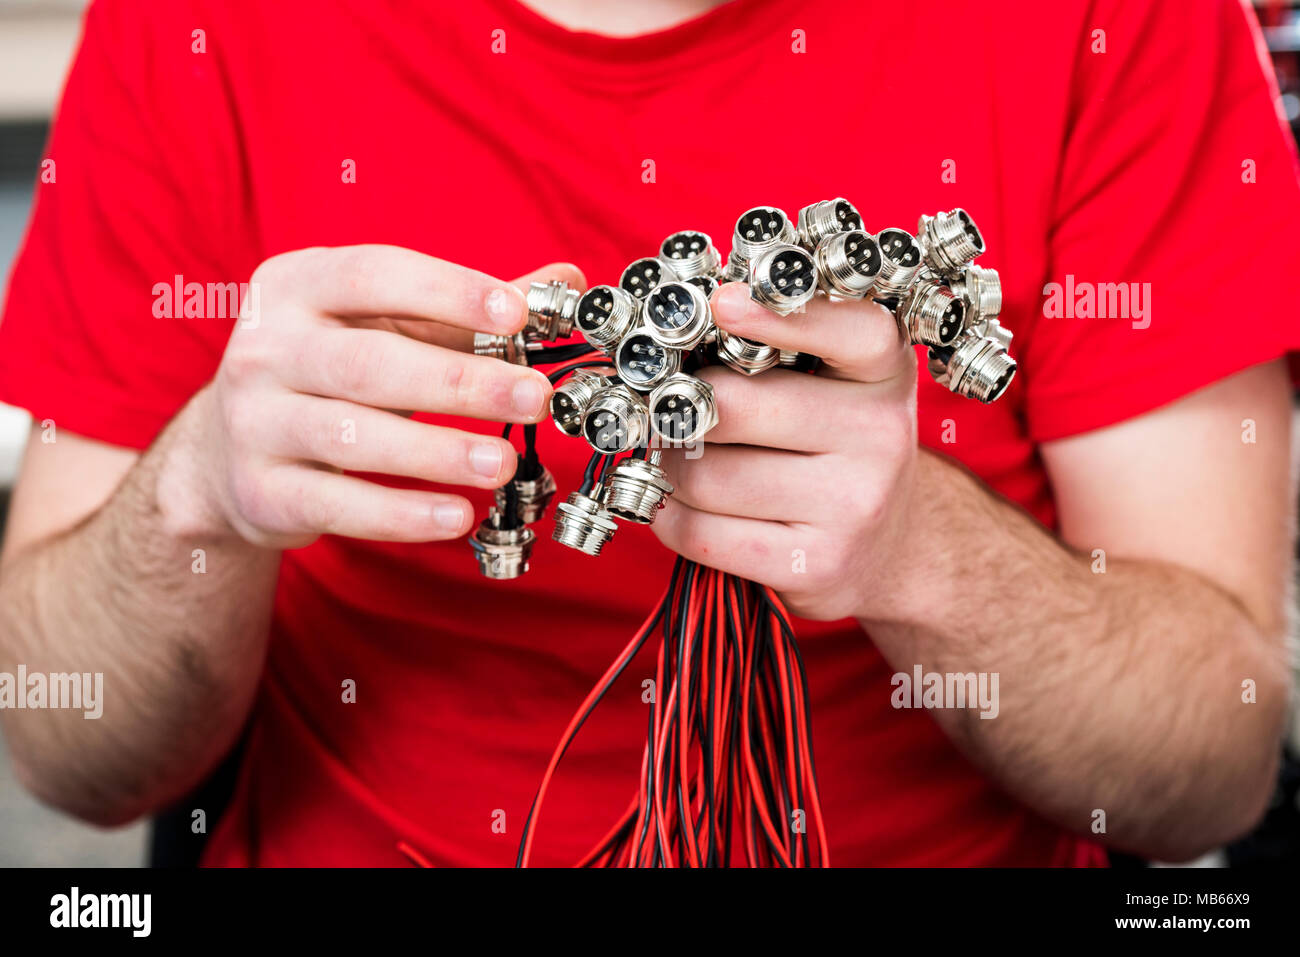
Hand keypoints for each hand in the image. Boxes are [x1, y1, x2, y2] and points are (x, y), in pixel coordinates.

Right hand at [170, 245, 582, 548]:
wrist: (226, 452)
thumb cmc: (331, 374)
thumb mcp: (387, 328)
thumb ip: (467, 309)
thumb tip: (566, 280)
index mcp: (296, 285)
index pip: (375, 276)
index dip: (449, 292)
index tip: (517, 314)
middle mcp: (264, 348)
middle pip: (370, 363)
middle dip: (460, 381)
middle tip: (534, 397)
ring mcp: (254, 423)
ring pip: (352, 437)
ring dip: (436, 453)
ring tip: (502, 462)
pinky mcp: (261, 492)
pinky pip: (337, 504)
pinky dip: (401, 514)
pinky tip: (458, 514)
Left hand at [652, 282, 917, 620]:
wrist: (892, 545)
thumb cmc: (836, 446)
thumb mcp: (838, 383)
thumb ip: (777, 351)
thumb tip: (675, 344)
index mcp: (883, 372)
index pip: (847, 331)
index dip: (779, 315)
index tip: (724, 303)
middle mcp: (879, 436)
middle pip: (734, 408)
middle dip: (682, 409)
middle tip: (668, 411)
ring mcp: (851, 507)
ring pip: (705, 476)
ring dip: (669, 467)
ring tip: (682, 461)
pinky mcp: (815, 566)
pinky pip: (701, 533)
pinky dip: (669, 516)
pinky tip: (682, 506)